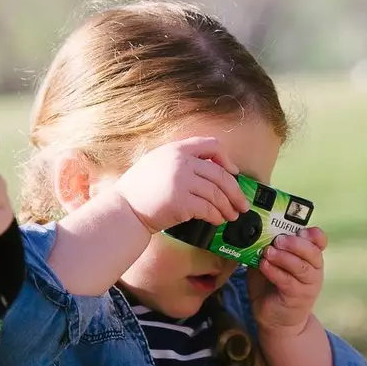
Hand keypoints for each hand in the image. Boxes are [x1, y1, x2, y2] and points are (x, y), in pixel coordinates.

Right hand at [110, 137, 247, 234]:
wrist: (124, 209)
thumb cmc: (140, 191)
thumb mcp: (157, 163)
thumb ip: (180, 160)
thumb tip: (212, 169)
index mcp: (176, 149)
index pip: (211, 145)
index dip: (226, 160)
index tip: (233, 173)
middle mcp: (180, 162)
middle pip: (221, 174)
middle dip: (236, 192)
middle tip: (242, 204)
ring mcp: (181, 181)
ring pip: (217, 193)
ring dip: (228, 207)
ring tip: (232, 216)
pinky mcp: (181, 202)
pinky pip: (208, 208)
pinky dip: (216, 216)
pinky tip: (218, 220)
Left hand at [249, 226, 326, 338]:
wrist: (276, 320)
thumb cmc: (272, 287)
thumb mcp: (269, 263)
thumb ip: (267, 249)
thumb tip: (252, 233)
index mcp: (309, 257)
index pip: (319, 241)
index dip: (313, 234)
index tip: (300, 229)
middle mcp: (313, 270)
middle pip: (313, 252)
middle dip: (295, 243)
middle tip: (277, 240)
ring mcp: (308, 285)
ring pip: (302, 267)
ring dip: (284, 257)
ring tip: (268, 252)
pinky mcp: (297, 297)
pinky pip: (288, 281)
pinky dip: (275, 271)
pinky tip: (264, 265)